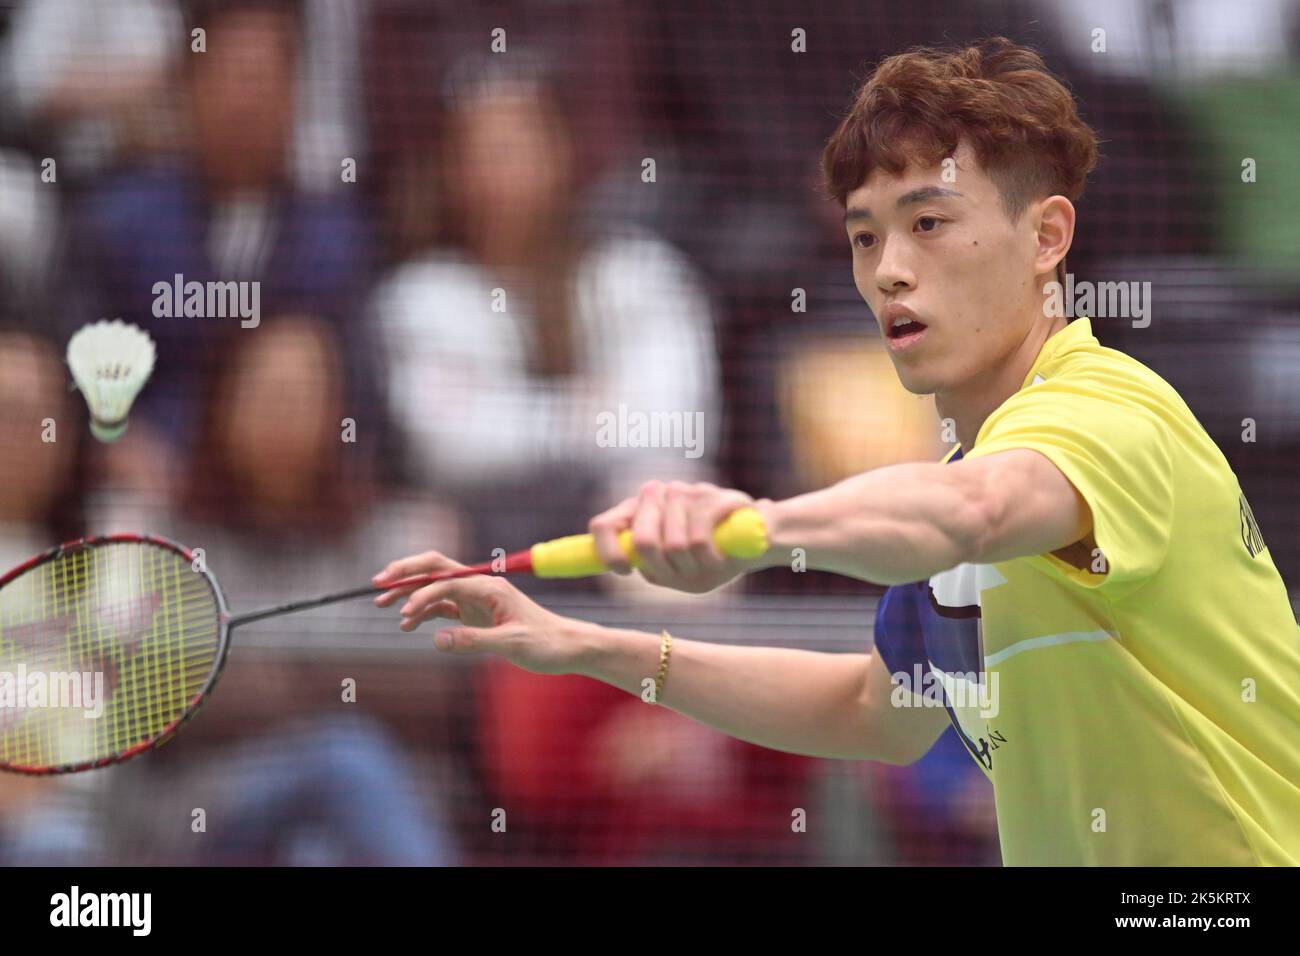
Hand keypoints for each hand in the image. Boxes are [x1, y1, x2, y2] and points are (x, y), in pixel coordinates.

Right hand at [372, 551, 583, 674]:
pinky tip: (407, 625)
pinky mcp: (476, 613)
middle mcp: (481, 587)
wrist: (566, 647)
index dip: (421, 593)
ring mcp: (477, 599)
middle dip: (406, 574)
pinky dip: (423, 613)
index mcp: (489, 587)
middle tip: (377, 583)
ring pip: (435, 588)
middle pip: (436, 570)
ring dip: (409, 594)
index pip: (446, 581)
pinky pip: (443, 607)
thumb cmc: (545, 643)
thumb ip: (473, 640)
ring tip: (382, 605)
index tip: (404, 613)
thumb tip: (436, 640)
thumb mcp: (511, 644)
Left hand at [588, 480, 774, 593]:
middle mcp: (658, 494)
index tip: (625, 570)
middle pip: (643, 540)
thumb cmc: (712, 557)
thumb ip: (653, 570)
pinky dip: (709, 561)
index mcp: (640, 512)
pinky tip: (721, 560)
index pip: (603, 525)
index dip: (609, 552)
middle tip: (683, 573)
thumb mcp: (678, 573)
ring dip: (693, 567)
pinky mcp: (712, 496)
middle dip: (665, 568)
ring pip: (673, 544)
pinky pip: (698, 539)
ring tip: (708, 563)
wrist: (758, 542)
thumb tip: (633, 564)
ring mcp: (685, 492)